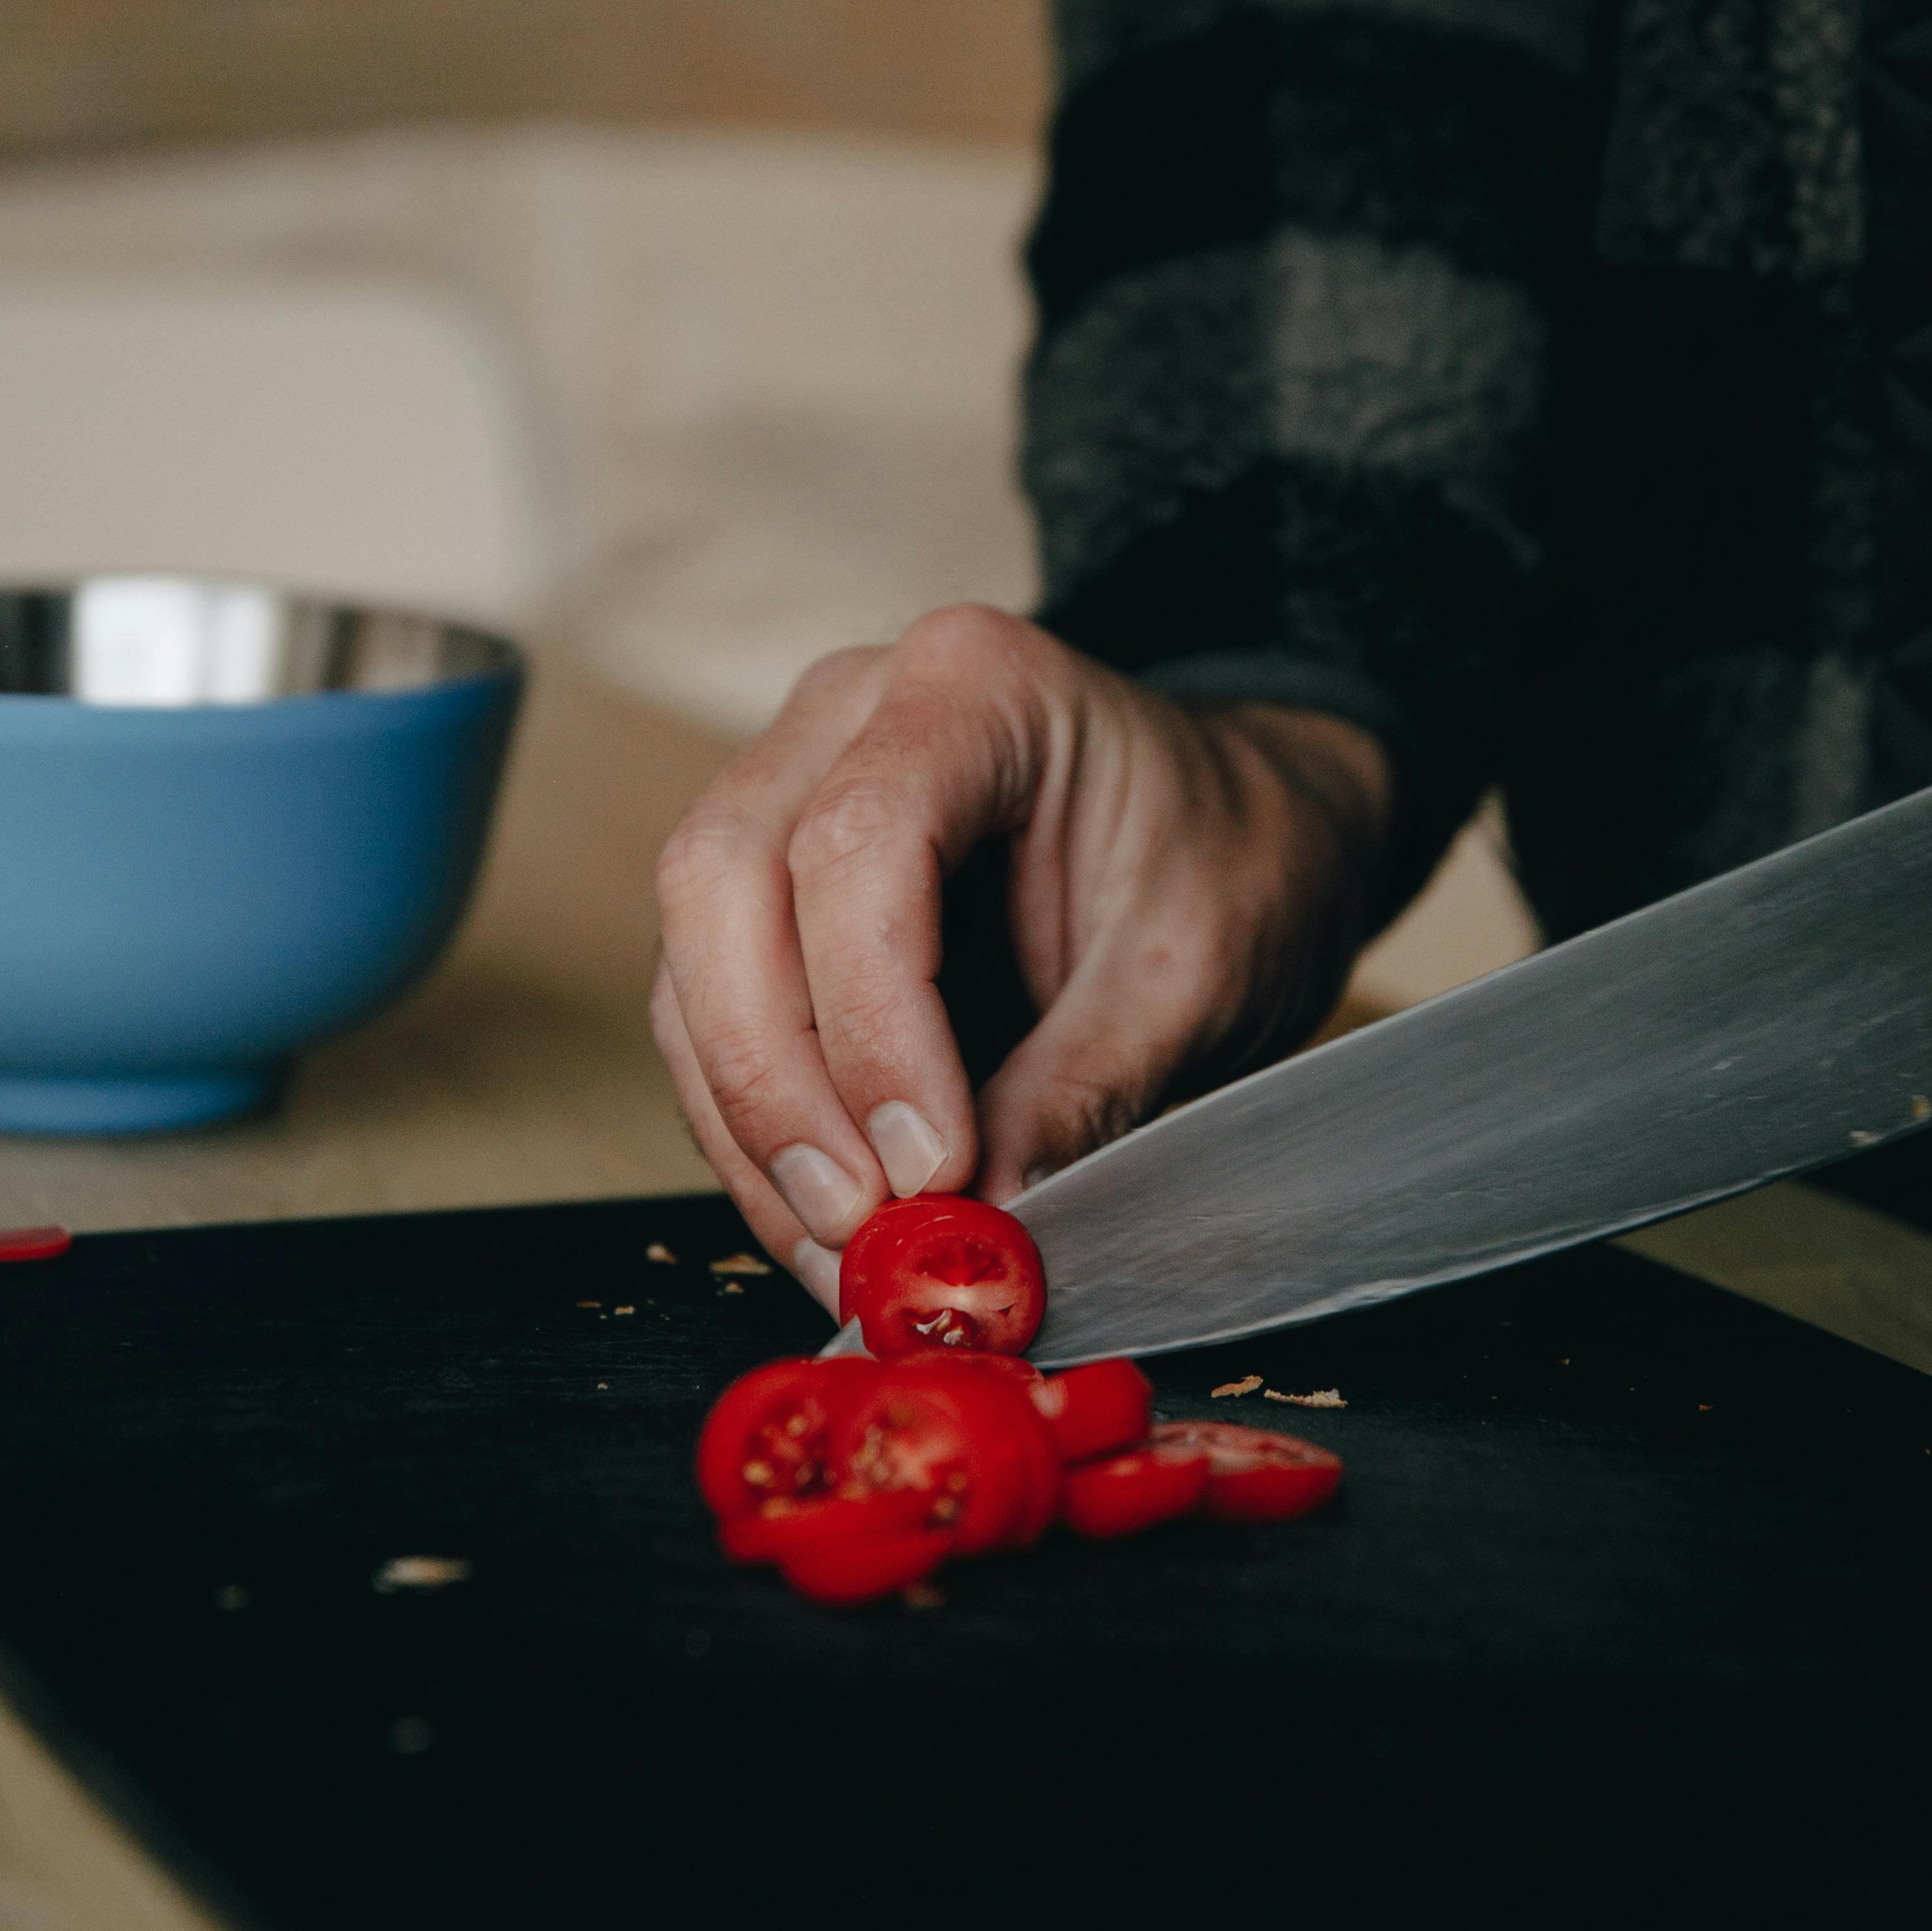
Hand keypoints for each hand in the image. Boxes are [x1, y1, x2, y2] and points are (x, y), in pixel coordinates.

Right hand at [651, 606, 1394, 1307]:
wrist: (1238, 830)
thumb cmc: (1229, 859)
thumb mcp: (1195, 972)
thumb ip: (1084, 1089)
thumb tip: (979, 1223)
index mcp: (974, 682)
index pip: (859, 840)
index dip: (872, 1018)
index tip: (931, 1162)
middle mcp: (850, 712)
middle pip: (724, 881)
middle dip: (774, 1075)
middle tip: (858, 1220)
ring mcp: (792, 788)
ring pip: (693, 957)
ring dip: (749, 1122)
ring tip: (841, 1248)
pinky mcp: (772, 888)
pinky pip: (709, 1009)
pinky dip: (752, 1127)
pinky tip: (819, 1217)